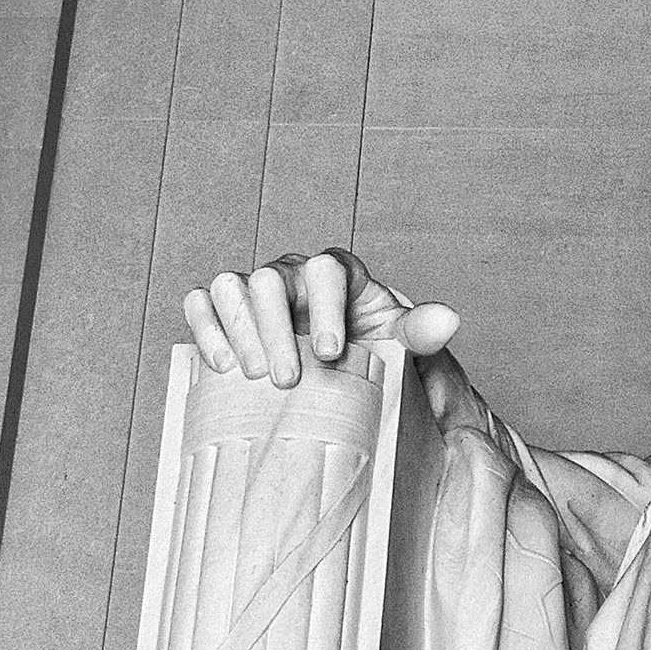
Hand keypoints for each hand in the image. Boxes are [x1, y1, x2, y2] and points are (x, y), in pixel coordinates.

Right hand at [182, 249, 460, 386]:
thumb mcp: (400, 342)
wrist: (341, 366)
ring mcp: (253, 289)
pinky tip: (222, 366)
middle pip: (270, 281)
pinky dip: (205, 328)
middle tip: (288, 379)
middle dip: (276, 331)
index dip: (325, 307)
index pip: (325, 270)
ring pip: (230, 286)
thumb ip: (421, 331)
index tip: (331, 353)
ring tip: (254, 377)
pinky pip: (201, 303)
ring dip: (239, 330)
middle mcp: (290, 273)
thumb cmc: (370, 348)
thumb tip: (449, 320)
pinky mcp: (225, 309)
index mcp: (336, 273)